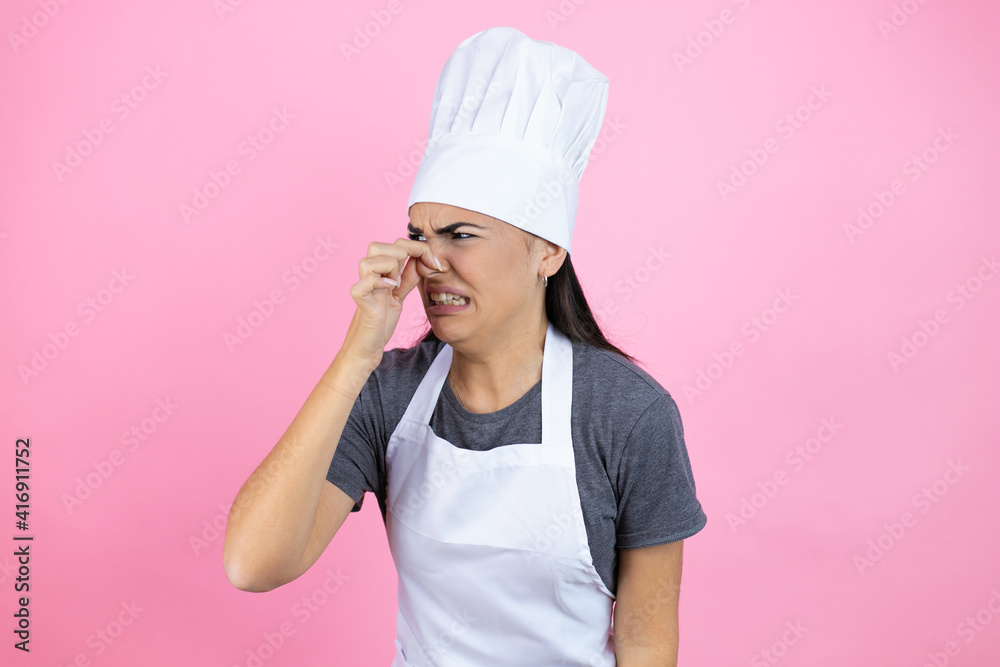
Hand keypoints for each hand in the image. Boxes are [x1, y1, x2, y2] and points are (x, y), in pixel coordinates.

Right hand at [341, 238, 441, 370]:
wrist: (367, 348)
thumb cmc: (380, 323)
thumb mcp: (399, 296)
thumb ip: (408, 278)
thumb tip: (421, 259)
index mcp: (379, 272)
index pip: (397, 244)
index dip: (420, 249)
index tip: (437, 265)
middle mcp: (369, 276)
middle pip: (377, 245)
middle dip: (403, 253)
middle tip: (416, 273)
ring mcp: (363, 287)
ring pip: (369, 259)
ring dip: (389, 268)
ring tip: (396, 285)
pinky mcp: (360, 301)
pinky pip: (365, 282)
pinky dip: (379, 282)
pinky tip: (391, 289)